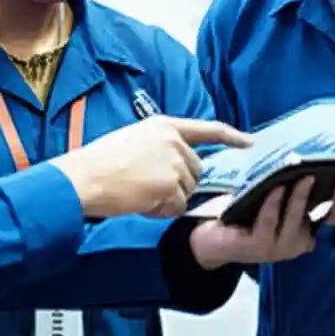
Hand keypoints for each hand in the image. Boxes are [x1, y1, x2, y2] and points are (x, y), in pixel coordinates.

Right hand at [51, 116, 252, 218]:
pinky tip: (141, 202)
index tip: (250, 143)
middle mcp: (174, 141)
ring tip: (139, 191)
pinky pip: (177, 207)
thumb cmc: (100, 161)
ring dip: (168, 198)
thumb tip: (180, 166)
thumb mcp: (134, 139)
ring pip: (187, 190)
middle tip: (147, 186)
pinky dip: (161, 210)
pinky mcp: (170, 185)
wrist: (85, 177)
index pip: (208, 129)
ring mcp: (174, 163)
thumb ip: (161, 146)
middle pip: (197, 170)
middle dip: (180, 183)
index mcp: (164, 125)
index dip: (232, 137)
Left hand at [188, 177, 334, 269]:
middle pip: (315, 216)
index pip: (331, 217)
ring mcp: (278, 247)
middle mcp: (296, 242)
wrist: (212, 239)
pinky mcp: (258, 246)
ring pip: (294, 219)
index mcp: (303, 230)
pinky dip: (273, 203)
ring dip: (299, 197)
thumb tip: (302, 155)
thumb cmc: (244, 214)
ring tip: (303, 175)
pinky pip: (269, 221)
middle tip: (321, 170)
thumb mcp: (271, 200)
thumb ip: (287, 187)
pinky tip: (274, 187)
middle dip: (320, 193)